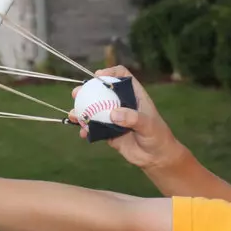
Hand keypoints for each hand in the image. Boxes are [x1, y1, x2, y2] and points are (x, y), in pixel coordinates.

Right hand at [69, 65, 183, 169]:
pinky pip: (94, 128)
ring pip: (95, 110)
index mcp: (134, 95)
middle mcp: (122, 103)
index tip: (98, 76)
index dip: (110, 72)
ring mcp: (114, 118)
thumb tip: (112, 113)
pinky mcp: (109, 132)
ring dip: (82, 111)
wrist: (155, 157)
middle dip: (87, 90)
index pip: (122, 76)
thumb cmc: (158, 137)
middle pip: (102, 91)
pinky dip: (86, 130)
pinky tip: (83, 133)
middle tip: (77, 94)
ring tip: (73, 115)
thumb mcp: (148, 125)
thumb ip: (133, 118)